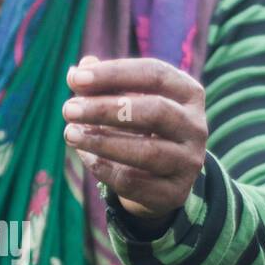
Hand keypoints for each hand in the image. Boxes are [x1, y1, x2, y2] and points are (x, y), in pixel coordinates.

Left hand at [62, 56, 206, 234]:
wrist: (158, 179)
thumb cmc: (137, 128)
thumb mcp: (123, 102)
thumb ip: (103, 86)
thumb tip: (77, 71)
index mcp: (188, 93)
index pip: (154, 74)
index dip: (114, 74)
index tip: (74, 79)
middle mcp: (196, 127)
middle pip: (155, 111)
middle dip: (106, 109)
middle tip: (68, 110)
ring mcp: (189, 162)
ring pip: (147, 152)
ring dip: (103, 142)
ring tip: (70, 134)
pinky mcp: (175, 193)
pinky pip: (134, 182)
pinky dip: (104, 169)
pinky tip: (85, 156)